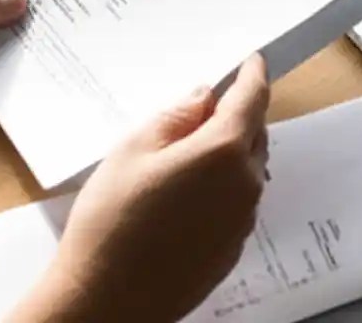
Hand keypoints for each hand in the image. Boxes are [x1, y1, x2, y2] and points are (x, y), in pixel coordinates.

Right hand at [13, 54, 270, 322]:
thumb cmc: (111, 223)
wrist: (107, 299)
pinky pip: (236, 203)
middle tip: (201, 110)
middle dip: (236, 116)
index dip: (253, 75)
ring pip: (246, 170)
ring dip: (227, 154)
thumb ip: (175, 116)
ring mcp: (242, 220)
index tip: (254, 61)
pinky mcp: (233, 247)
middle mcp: (244, 184)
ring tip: (182, 158)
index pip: (252, 99)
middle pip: (253, 135)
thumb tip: (203, 98)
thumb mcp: (133, 149)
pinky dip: (221, 188)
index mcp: (223, 151)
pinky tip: (184, 198)